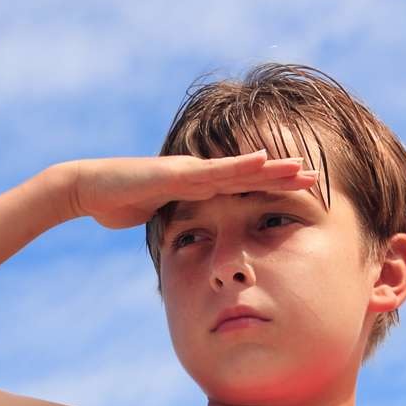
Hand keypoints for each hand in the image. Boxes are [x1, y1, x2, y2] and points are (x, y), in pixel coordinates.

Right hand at [66, 149, 319, 230]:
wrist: (89, 189)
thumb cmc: (117, 205)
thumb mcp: (156, 220)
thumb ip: (174, 224)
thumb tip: (186, 244)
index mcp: (197, 187)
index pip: (242, 189)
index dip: (271, 189)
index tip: (300, 193)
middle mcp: (198, 174)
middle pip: (250, 175)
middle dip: (283, 176)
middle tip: (317, 177)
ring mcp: (189, 170)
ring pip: (240, 169)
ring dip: (272, 168)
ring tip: (302, 167)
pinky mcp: (178, 172)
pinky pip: (215, 171)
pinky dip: (241, 166)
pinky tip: (264, 161)